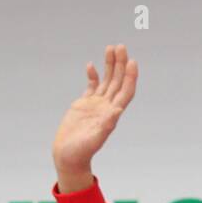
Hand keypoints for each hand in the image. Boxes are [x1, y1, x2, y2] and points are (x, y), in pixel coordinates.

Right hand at [52, 44, 138, 190]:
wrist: (69, 156)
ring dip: (109, 65)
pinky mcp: (83, 105)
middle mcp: (107, 107)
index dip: (130, 77)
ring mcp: (96, 105)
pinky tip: (92, 65)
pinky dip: (93, 76)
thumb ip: (106, 125)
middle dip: (120, 64)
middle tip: (121, 46)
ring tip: (111, 48)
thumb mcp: (95, 138)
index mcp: (112, 114)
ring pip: (106, 81)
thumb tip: (118, 111)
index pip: (125, 92)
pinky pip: (91, 87)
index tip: (132, 61)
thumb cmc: (82, 151)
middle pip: (117, 82)